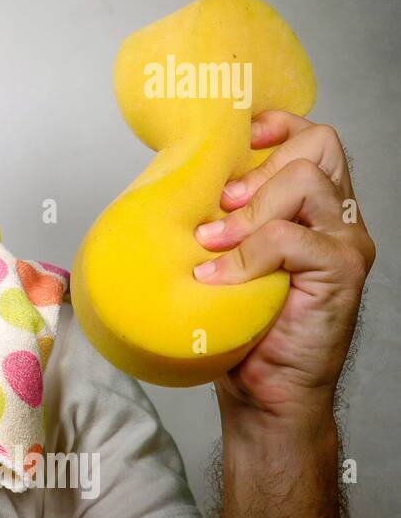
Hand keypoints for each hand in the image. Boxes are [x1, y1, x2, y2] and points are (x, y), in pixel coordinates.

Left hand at [191, 113, 374, 420]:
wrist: (265, 392)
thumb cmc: (241, 327)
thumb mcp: (223, 257)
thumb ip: (221, 218)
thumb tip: (173, 181)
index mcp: (313, 208)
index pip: (313, 137)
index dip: (276, 126)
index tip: (235, 141)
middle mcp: (336, 219)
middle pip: (317, 145)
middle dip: (258, 169)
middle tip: (220, 210)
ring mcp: (345, 243)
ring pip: (304, 182)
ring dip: (248, 211)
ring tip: (215, 245)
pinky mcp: (341, 273)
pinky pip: (290, 238)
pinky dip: (247, 254)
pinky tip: (220, 278)